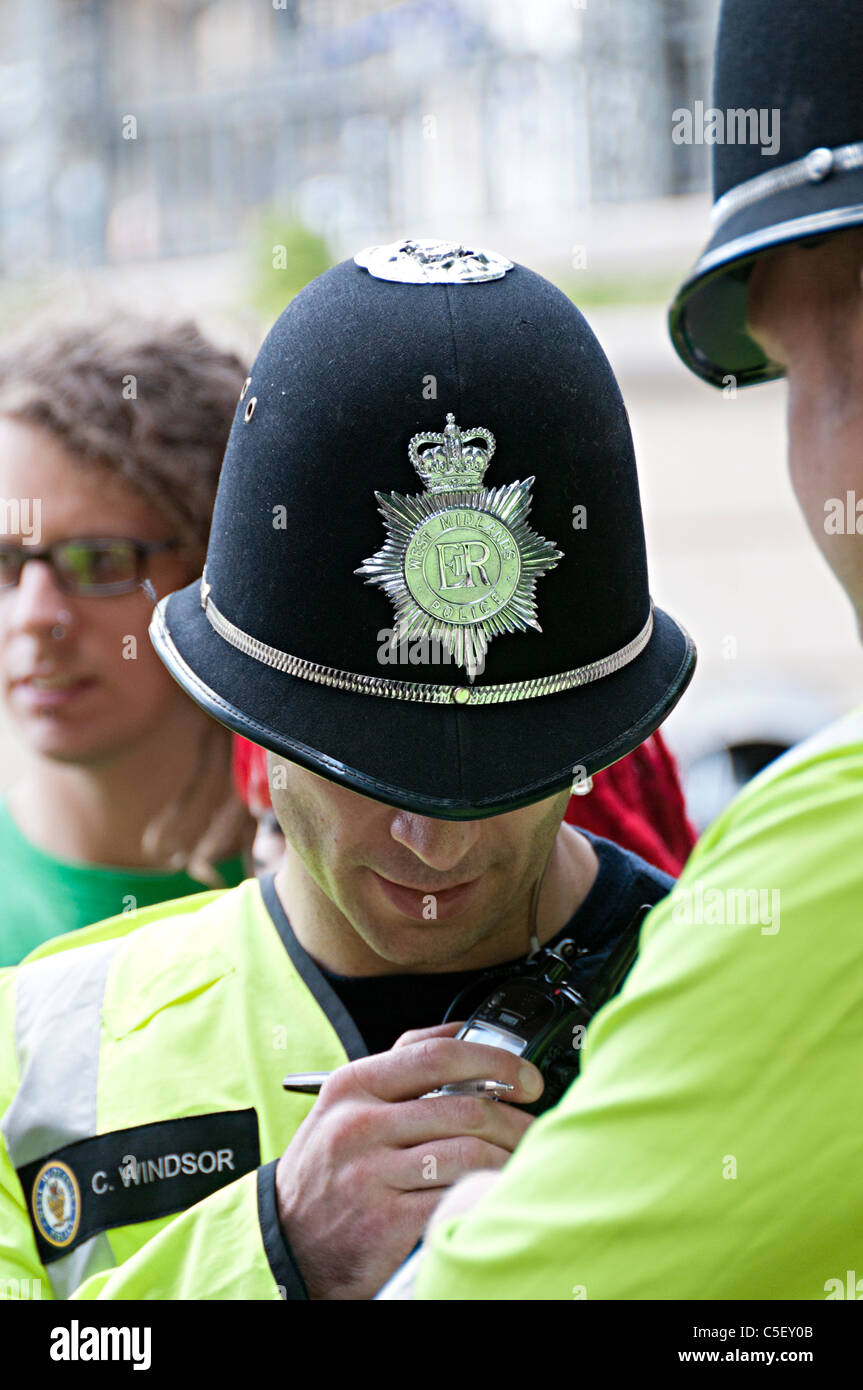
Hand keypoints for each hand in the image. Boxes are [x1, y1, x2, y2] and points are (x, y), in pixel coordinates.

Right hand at [275, 1022, 542, 1298]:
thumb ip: (400, 1065)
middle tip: (535, 1127)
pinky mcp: (386, 1221)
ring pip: (468, 1153)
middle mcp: (358, 1125)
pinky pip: (457, 1197)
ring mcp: (371, 1174)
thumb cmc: (326, 1168)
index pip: (437, 1055)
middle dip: (515, 1119)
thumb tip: (462, 1030)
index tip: (526, 1077)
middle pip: (464, 1108)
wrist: (286, 1241)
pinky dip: (488, 1193)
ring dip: (509, 1158)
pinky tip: (497, 1191)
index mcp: (353, 1085)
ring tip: (522, 1161)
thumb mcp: (346, 1104)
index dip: (495, 1061)